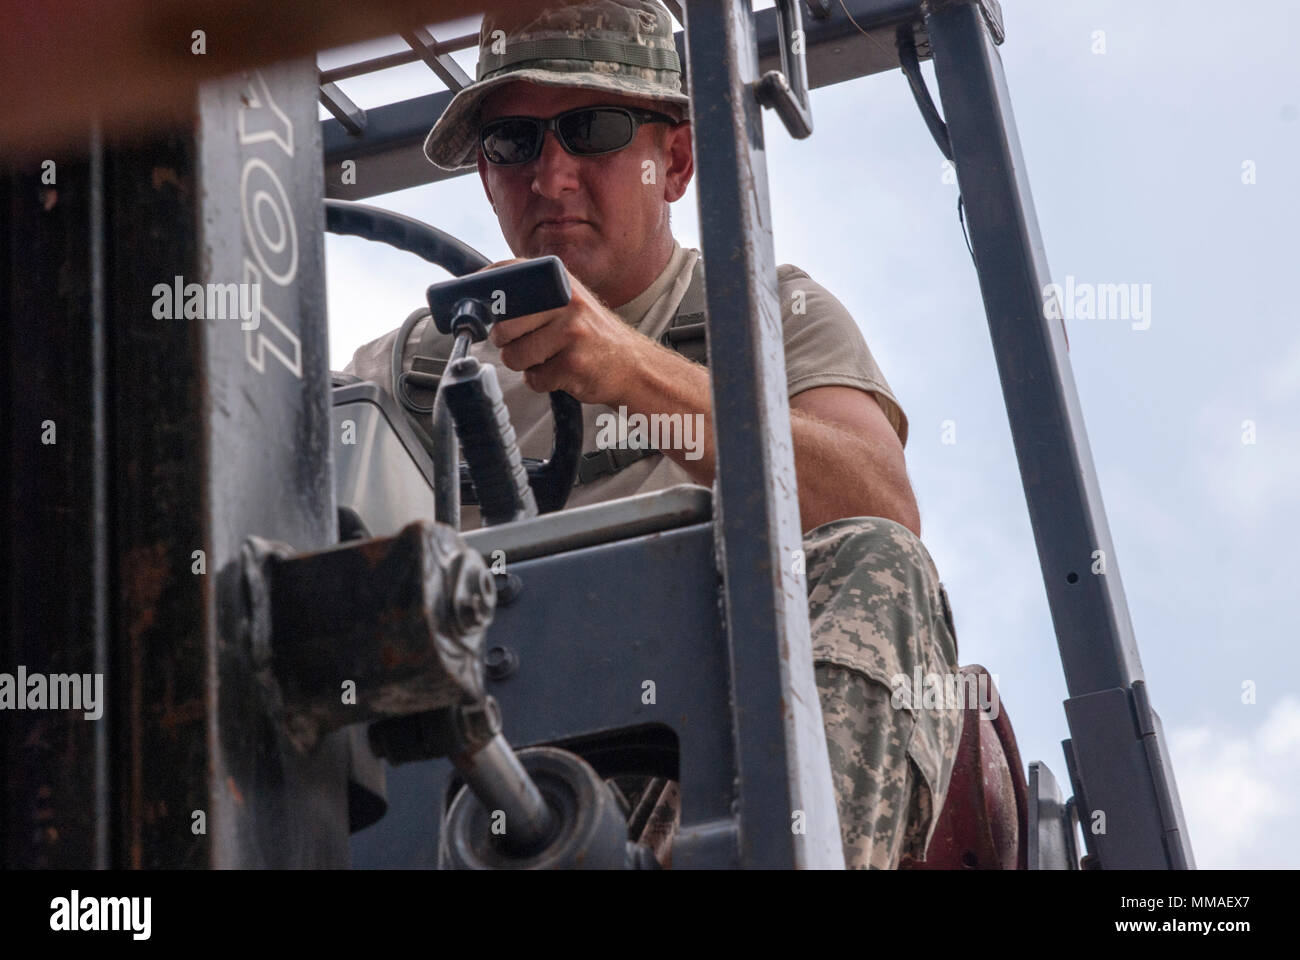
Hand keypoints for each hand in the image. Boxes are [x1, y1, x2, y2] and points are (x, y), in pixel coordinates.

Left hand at [482, 259, 653, 406]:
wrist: (632, 365)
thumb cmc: (593, 337)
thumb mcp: (569, 303)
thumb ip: (534, 297)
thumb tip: (484, 300)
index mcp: (561, 282)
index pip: (509, 272)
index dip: (484, 287)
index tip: (474, 304)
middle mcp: (567, 302)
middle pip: (504, 326)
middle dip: (506, 343)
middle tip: (525, 344)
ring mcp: (571, 332)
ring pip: (515, 356)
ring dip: (525, 365)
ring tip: (549, 358)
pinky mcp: (573, 363)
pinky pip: (534, 378)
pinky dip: (542, 382)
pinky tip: (562, 373)